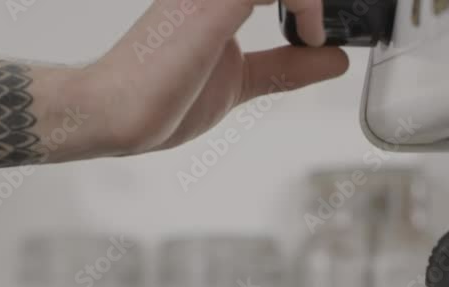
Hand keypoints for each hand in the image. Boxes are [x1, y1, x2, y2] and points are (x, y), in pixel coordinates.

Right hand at [70, 0, 348, 155]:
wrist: (117, 113)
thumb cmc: (160, 97)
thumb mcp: (241, 80)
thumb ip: (284, 66)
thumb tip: (332, 59)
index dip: (305, 4)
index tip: (323, 29)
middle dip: (309, 1)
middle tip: (324, 28)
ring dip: (311, 1)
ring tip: (319, 31)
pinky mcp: (214, 1)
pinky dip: (307, 5)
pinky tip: (311, 35)